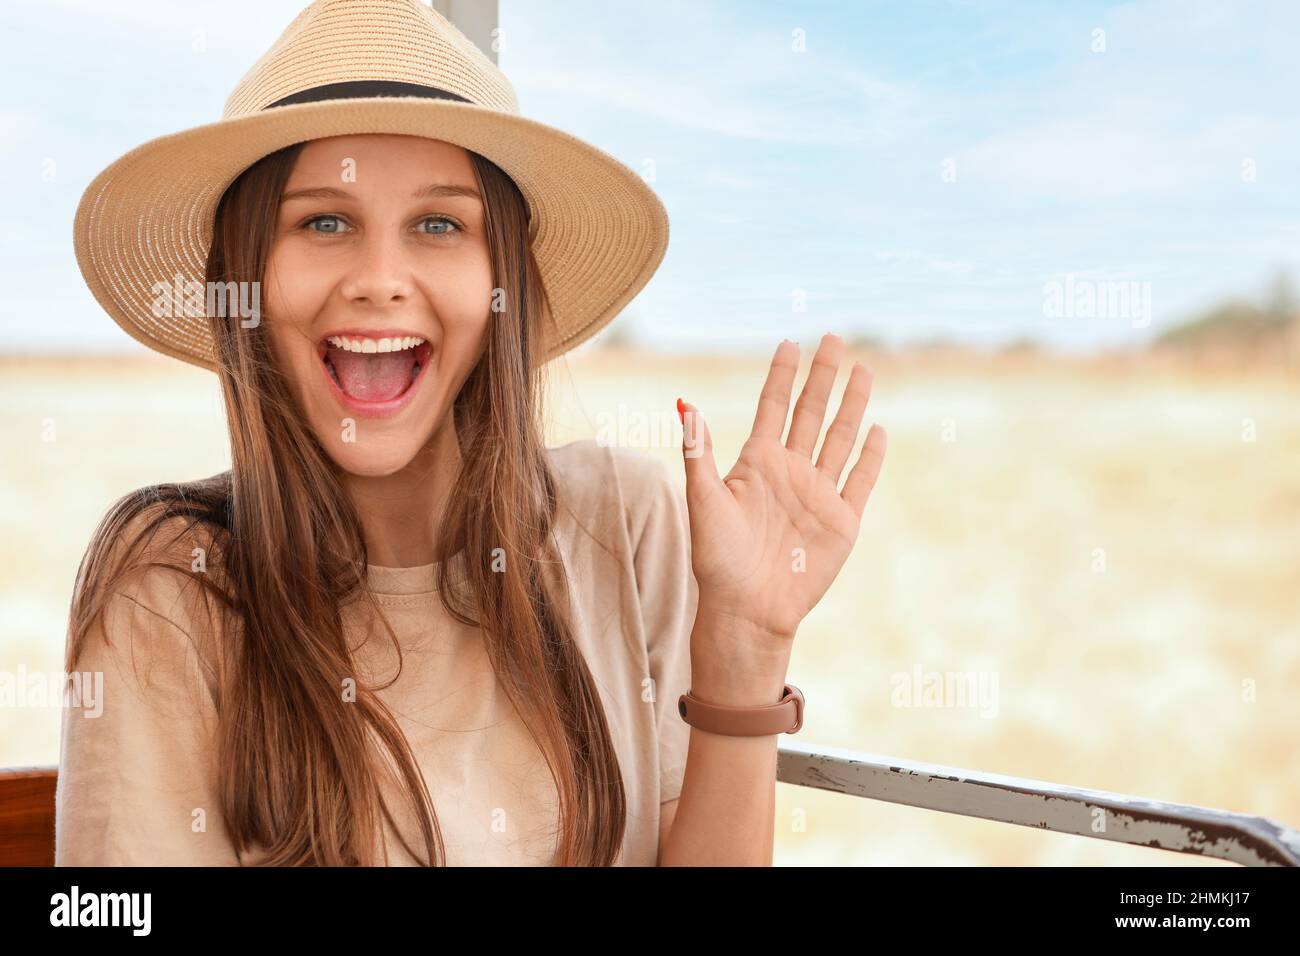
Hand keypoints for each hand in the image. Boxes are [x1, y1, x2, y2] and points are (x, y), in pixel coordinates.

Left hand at [678, 333, 886, 647]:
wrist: (748, 609)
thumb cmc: (718, 559)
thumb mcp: (703, 501)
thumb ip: (699, 453)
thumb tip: (685, 404)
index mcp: (757, 463)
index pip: (773, 407)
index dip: (782, 375)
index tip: (790, 342)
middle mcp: (790, 472)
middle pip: (811, 413)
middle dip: (823, 376)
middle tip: (834, 339)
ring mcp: (818, 494)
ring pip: (840, 438)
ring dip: (851, 405)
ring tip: (863, 371)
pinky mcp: (842, 520)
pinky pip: (859, 481)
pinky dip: (870, 456)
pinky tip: (877, 429)